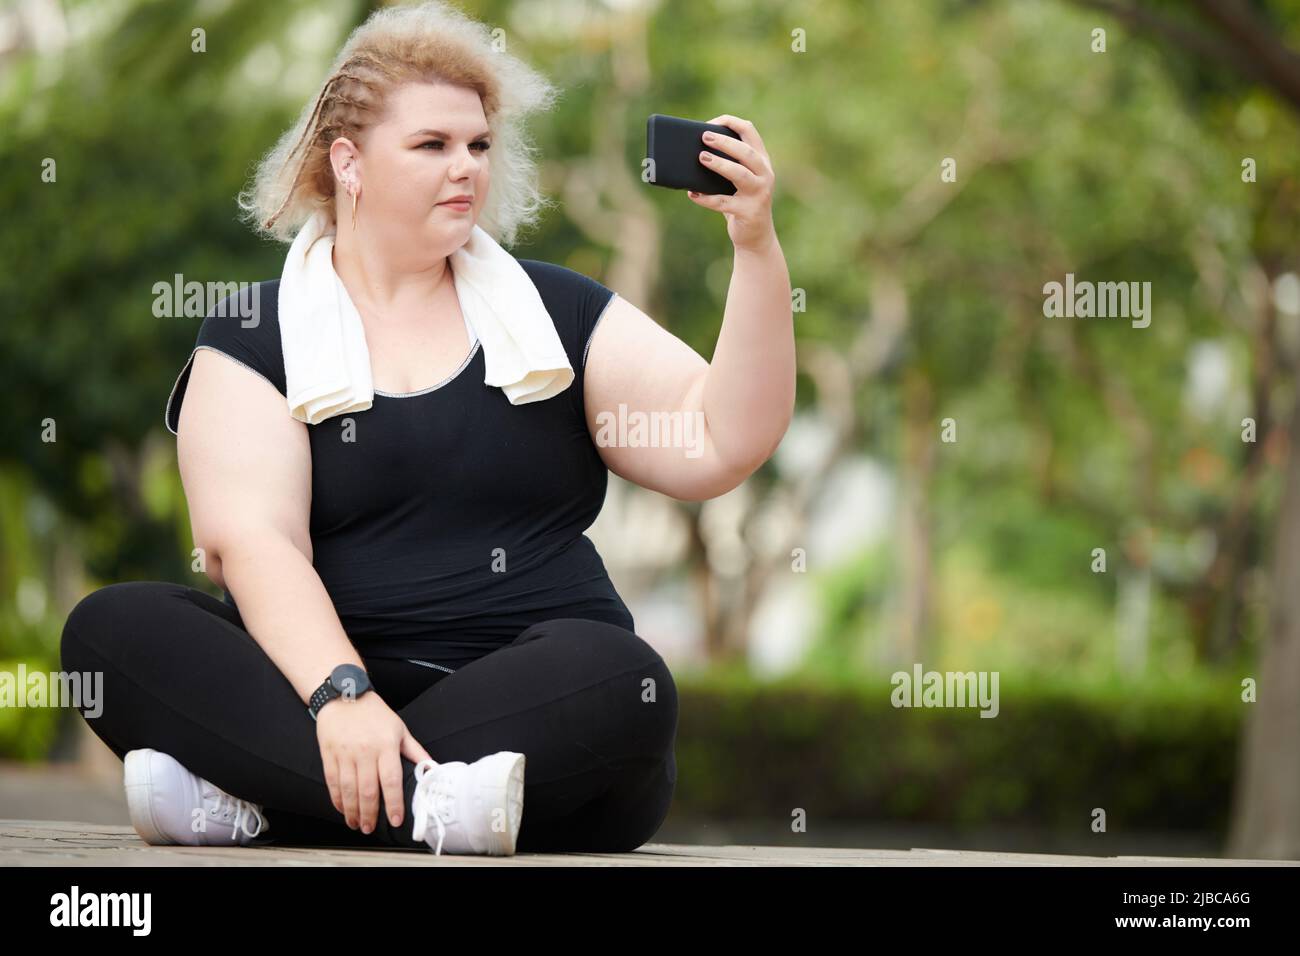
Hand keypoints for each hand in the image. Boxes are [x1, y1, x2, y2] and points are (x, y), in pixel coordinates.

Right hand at [315, 692, 432, 833]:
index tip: (396, 820)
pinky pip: (332, 782)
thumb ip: (415, 751)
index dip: (394, 803)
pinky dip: (337, 799)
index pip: (391, 780)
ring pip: (348, 790)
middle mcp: (365, 751)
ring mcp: (345, 753)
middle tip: (371, 829)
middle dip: (370, 814)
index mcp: (386, 745)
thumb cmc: (375, 713)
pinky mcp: (329, 754)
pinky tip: (342, 809)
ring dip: (352, 811)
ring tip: (357, 824)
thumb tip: (432, 768)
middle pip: (367, 790)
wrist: (344, 695)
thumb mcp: (400, 729)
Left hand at [688, 114, 777, 253]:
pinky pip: (724, 203)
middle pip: (746, 152)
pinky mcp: (749, 212)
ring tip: (701, 158)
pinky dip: (706, 198)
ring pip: (739, 174)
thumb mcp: (737, 181)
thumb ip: (726, 165)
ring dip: (720, 164)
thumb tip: (694, 153)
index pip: (750, 132)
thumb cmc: (741, 202)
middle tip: (703, 136)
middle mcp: (764, 174)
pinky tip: (693, 194)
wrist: (756, 237)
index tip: (711, 123)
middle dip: (724, 142)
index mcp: (761, 161)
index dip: (731, 123)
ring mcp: (759, 194)